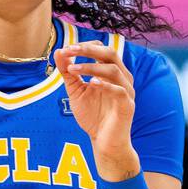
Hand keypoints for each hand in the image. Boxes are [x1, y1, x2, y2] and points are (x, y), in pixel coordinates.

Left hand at [54, 41, 139, 181]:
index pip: (102, 49)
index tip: (66, 49)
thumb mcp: (76, 91)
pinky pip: (119, 91)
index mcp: (111, 72)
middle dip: (88, 50)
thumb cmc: (92, 116)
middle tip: (70, 50)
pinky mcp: (128, 105)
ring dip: (91, 67)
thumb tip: (59, 51)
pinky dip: (105, 85)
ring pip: (114, 70)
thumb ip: (68, 72)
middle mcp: (122, 78)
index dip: (84, 46)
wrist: (104, 142)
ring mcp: (127, 91)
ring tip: (72, 70)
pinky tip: (91, 84)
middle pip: (110, 53)